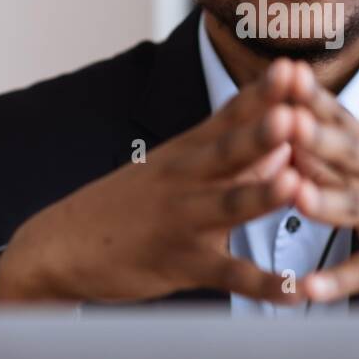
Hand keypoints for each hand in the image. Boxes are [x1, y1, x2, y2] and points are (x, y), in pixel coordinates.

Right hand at [0, 60, 311, 304]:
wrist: (62, 247)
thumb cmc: (127, 204)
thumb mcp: (174, 169)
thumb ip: (231, 158)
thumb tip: (285, 144)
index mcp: (187, 152)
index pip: (229, 114)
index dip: (261, 93)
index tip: (293, 68)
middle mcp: (187, 180)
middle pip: (229, 151)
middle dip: (262, 132)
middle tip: (294, 114)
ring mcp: (184, 221)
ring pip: (229, 206)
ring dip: (262, 194)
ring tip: (294, 184)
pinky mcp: (183, 264)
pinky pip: (229, 275)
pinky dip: (264, 285)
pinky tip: (297, 291)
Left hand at [283, 68, 358, 301]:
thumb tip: (302, 130)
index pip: (343, 117)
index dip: (311, 96)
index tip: (281, 71)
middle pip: (346, 153)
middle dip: (311, 136)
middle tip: (280, 117)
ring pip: (355, 208)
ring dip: (324, 200)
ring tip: (295, 193)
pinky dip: (338, 281)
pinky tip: (309, 286)